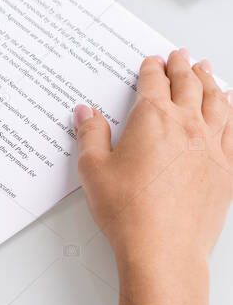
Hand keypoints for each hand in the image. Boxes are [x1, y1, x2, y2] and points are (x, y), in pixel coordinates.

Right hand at [76, 50, 232, 265]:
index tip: (151, 63)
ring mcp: (212, 145)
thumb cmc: (130, 213)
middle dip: (182, 66)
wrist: (164, 249)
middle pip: (187, 84)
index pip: (153, 82)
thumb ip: (91, 136)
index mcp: (152, 119)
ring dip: (210, 82)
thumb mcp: (94, 171)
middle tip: (180, 56)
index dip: (151, 69)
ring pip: (217, 101)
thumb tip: (86, 114)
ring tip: (206, 72)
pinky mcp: (227, 168)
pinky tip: (232, 108)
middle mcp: (187, 125)